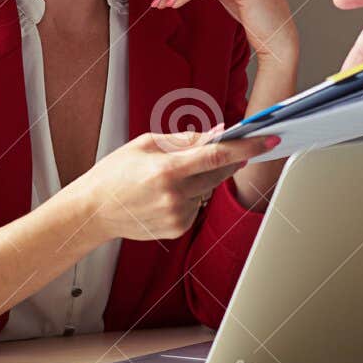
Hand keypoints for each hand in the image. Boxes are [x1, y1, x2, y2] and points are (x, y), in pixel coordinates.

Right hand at [76, 132, 277, 242]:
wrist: (94, 210)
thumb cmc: (117, 172)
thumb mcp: (147, 144)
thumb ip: (186, 139)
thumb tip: (218, 133)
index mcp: (167, 169)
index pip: (217, 156)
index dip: (246, 148)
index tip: (268, 140)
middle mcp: (175, 195)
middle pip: (219, 173)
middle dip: (229, 159)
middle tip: (235, 147)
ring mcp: (178, 215)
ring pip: (209, 189)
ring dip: (204, 178)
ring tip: (174, 174)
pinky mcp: (178, 228)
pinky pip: (198, 205)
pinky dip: (192, 195)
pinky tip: (168, 194)